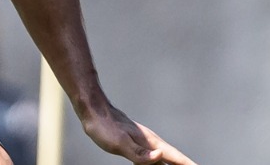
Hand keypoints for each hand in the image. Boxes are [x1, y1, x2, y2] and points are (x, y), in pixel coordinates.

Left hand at [81, 104, 196, 164]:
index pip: (175, 158)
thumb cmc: (104, 128)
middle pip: (174, 159)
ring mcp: (145, 142)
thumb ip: (139, 153)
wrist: (94, 111)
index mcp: (151, 143)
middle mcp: (151, 142)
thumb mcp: (119, 143)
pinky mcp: (136, 143)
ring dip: (175, 164)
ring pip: (165, 157)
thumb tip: (160, 157)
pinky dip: (161, 163)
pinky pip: (153, 157)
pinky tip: (159, 164)